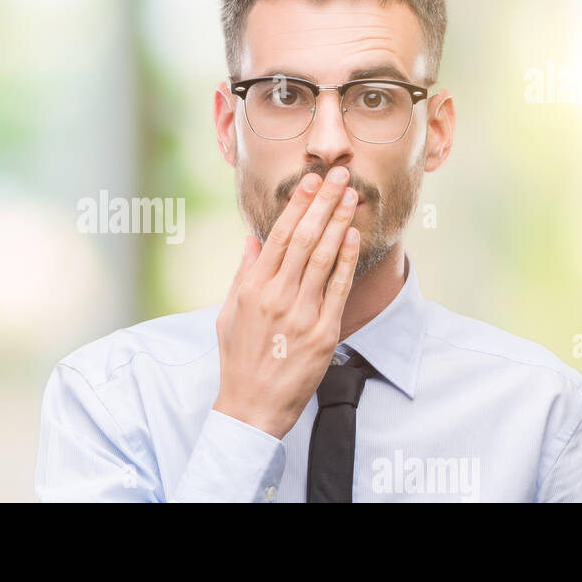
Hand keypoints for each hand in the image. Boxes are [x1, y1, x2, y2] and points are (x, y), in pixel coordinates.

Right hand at [213, 167, 361, 439]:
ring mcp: (301, 314)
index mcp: (252, 289)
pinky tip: (354, 237)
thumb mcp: (228, 314)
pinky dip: (347, 260)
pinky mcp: (323, 333)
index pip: (279, 236)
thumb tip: (252, 241)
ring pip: (325, 258)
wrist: (252, 407)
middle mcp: (277, 296)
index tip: (311, 181)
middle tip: (340, 175)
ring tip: (352, 197)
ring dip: (340, 223)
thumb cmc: (238, 360)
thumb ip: (242, 275)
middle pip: (306, 239)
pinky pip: (338, 289)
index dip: (298, 205)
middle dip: (324, 203)